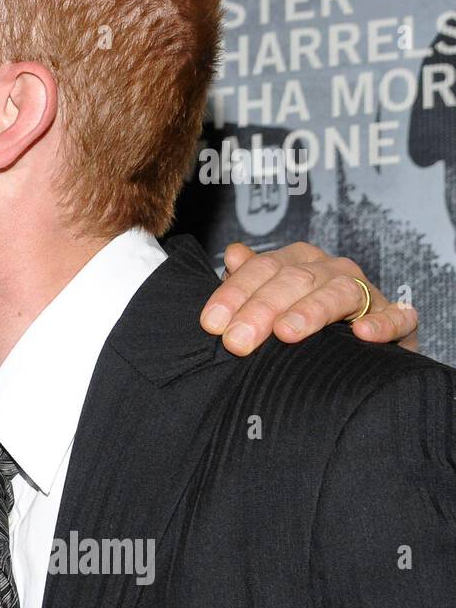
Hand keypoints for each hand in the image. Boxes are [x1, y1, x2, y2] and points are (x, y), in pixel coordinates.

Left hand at [200, 241, 418, 355]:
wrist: (359, 353)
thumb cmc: (304, 323)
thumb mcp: (272, 301)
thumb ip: (251, 280)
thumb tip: (232, 254)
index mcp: (298, 262)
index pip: (261, 269)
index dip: (234, 294)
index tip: (212, 324)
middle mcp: (332, 270)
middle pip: (295, 280)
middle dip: (262, 309)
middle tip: (237, 342)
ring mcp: (367, 293)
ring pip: (340, 292)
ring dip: (312, 311)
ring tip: (287, 333)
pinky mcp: (397, 320)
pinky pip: (396, 317)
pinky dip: (381, 323)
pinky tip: (362, 334)